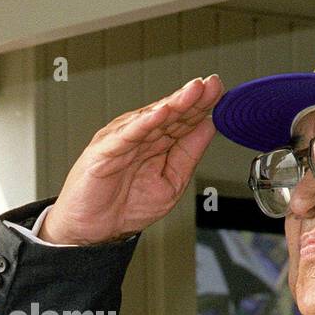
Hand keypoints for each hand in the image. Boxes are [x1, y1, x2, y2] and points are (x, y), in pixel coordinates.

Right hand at [41, 75, 223, 244]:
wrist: (93, 230)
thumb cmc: (126, 207)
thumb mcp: (171, 183)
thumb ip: (188, 155)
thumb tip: (209, 126)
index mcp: (157, 143)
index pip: (184, 120)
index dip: (203, 106)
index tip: (220, 91)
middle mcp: (141, 136)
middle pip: (171, 113)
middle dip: (192, 98)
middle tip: (212, 83)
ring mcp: (122, 141)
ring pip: (151, 118)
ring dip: (173, 103)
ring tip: (193, 90)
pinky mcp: (105, 151)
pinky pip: (127, 135)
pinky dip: (144, 123)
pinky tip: (161, 112)